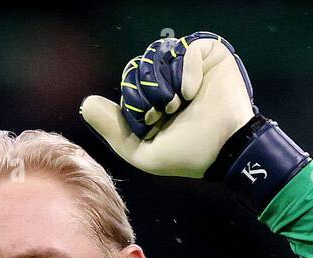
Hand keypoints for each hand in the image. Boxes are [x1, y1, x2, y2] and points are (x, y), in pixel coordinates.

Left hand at [79, 31, 255, 177]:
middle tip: (166, 111)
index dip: (134, 100)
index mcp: (153, 98)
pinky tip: (192, 91)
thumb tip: (86, 104)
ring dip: (166, 81)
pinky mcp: (211, 55)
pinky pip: (187, 47)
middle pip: (140, 65)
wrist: (225, 150)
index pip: (129, 82)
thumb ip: (113, 130)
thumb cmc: (187, 154)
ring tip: (179, 102)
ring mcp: (189, 65)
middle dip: (148, 91)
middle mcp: (169, 79)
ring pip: (160, 54)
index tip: (152, 121)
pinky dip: (186, 69)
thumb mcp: (142, 152)